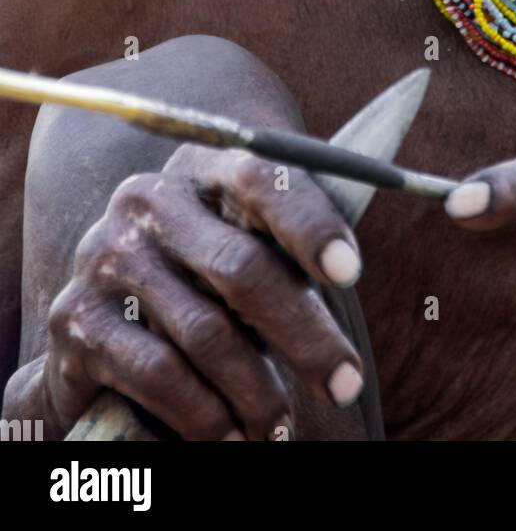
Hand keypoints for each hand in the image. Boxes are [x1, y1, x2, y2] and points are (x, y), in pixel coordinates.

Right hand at [35, 144, 364, 438]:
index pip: (260, 179)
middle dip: (303, 334)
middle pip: (240, 266)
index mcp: (202, 167)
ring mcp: (107, 257)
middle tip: (346, 384)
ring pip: (204, 332)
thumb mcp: (249, 243)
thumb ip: (292, 244)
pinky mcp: (76, 318)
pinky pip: (157, 373)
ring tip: (285, 427)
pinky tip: (232, 437)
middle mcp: (148, 201)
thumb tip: (349, 268)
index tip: (350, 274)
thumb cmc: (210, 276)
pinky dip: (203, 414)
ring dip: (256, 390)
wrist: (105, 319)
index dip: (308, 224)